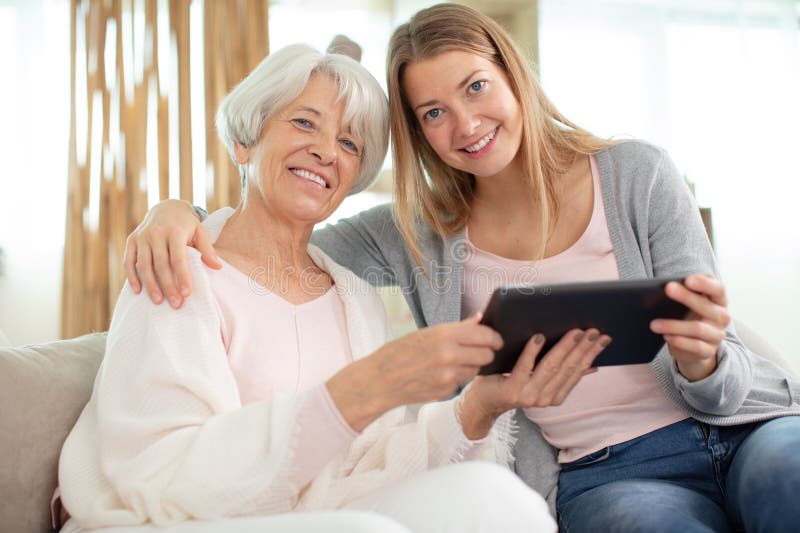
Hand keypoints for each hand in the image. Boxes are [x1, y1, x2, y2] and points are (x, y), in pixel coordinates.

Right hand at [123, 199, 220, 307]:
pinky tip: (138, 291)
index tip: (187, 294)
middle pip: (161, 264)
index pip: (178, 258)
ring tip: (158, 301)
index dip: (182, 277)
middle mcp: (156, 233)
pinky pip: (129, 261)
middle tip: (176, 304)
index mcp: (175, 231)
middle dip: (168, 286)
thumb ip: (207, 249)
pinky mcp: (132, 240)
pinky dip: (132, 276)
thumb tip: (218, 267)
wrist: (166, 207)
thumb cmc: (186, 224)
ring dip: (150, 285)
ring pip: (143, 265)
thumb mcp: (200, 231)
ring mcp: (142, 237)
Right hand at [326, 313, 501, 431]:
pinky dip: (459, 377)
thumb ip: (457, 328)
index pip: (485, 335)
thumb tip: (480, 318)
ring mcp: (449, 375)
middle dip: (486, 352)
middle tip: (479, 350)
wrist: (380, 380)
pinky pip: (463, 381)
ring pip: (476, 369)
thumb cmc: (400, 352)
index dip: (494, 337)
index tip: (496, 339)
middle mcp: (449, 355)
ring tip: (455, 361)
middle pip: (487, 354)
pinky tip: (443, 373)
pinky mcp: (446, 391)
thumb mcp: (426, 333)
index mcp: (444, 334)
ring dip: (472, 365)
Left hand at [459, 329, 610, 438]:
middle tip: (594, 330)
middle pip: (567, 368)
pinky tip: (538, 337)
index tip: (603, 338)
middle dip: (583, 348)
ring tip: (575, 331)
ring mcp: (529, 395)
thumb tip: (592, 366)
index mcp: (556, 395)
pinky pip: (524, 367)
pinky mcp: (512, 389)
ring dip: (564, 347)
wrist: (484, 401)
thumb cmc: (514, 383)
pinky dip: (532, 352)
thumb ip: (564, 375)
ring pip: (550, 367)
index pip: (578, 371)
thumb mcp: (542, 381)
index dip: (591, 354)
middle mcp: (545, 398)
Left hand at [650, 274, 730, 381]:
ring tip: (654, 323)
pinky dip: (679, 341)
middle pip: (706, 306)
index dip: (705, 283)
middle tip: (667, 289)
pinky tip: (666, 336)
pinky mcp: (708, 351)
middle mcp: (721, 317)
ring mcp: (717, 335)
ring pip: (697, 328)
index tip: (688, 279)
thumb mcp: (688, 304)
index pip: (718, 289)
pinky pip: (695, 346)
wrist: (694, 347)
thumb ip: (683, 294)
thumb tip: (665, 288)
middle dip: (686, 296)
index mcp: (718, 301)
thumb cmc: (688, 317)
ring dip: (673, 325)